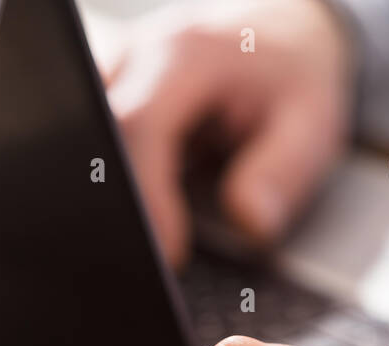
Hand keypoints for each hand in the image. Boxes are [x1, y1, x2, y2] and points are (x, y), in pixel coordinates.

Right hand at [104, 0, 354, 267]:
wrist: (276, 40)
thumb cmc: (288, 83)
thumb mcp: (309, 126)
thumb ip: (280, 174)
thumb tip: (249, 222)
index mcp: (186, 56)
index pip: (139, 126)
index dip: (148, 199)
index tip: (169, 255)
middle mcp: (134, 59)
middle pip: (93, 138)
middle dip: (117, 209)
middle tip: (151, 262)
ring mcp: (109, 78)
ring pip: (79, 145)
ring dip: (109, 197)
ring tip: (147, 235)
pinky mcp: (100, 101)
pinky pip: (84, 146)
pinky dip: (107, 186)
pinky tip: (136, 212)